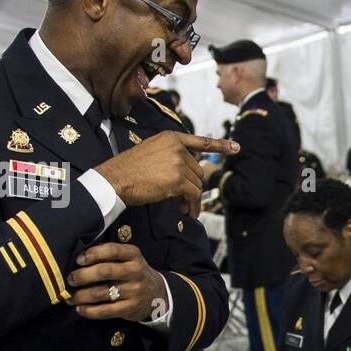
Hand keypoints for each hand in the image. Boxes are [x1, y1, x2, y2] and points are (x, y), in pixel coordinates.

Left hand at [67, 243, 167, 321]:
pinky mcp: (130, 308)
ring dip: (81, 296)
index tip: (79, 260)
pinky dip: (89, 311)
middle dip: (82, 275)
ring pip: (101, 293)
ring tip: (70, 297)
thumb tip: (79, 256)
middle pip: (104, 271)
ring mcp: (133, 291)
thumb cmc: (133, 272)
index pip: (111, 250)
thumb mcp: (128, 258)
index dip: (92, 254)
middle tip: (71, 279)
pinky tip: (80, 309)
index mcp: (133, 255)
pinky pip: (105, 311)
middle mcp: (135, 272)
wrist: (157, 294)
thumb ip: (109, 253)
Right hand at [95, 131, 237, 216]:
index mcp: (171, 138)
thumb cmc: (128, 170)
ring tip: (182, 207)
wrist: (114, 179)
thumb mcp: (151, 153)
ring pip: (197, 185)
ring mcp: (178, 162)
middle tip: (183, 201)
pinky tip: (184, 211)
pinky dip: (192, 206)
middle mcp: (177, 148)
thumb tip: (193, 174)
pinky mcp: (178, 179)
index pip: (200, 141)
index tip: (236, 148)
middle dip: (193, 187)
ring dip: (192, 199)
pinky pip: (193, 196)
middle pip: (198, 171)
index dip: (220, 145)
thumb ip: (171, 157)